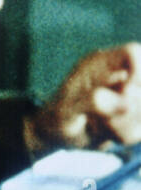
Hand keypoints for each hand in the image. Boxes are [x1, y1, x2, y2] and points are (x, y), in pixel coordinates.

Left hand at [26, 43, 140, 151]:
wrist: (56, 136)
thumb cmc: (57, 117)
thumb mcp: (66, 111)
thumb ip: (93, 103)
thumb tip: (127, 105)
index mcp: (101, 63)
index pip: (132, 52)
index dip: (137, 72)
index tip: (125, 92)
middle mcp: (120, 75)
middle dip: (126, 108)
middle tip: (100, 118)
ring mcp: (131, 95)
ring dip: (124, 124)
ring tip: (99, 125)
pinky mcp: (135, 115)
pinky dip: (127, 134)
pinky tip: (107, 132)